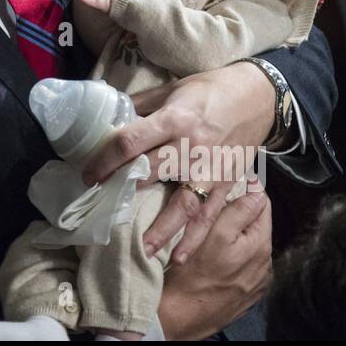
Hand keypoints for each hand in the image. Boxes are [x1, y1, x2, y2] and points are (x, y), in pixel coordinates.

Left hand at [81, 63, 272, 263]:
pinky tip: (181, 257)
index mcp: (174, 119)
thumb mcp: (172, 89)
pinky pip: (210, 214)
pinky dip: (196, 237)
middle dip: (126, 191)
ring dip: (164, 229)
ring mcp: (211, 168)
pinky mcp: (226, 182)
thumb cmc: (209, 90)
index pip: (132, 142)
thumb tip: (110, 117)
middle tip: (103, 209)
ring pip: (184, 203)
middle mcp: (191, 146)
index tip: (89, 175)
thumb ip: (142, 105)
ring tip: (144, 250)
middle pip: (153, 172)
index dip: (106, 160)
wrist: (257, 97)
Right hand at [158, 181, 272, 339]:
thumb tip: (258, 192)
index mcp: (260, 245)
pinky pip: (244, 265)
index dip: (245, 191)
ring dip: (236, 235)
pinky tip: (215, 258)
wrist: (181, 317)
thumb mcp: (213, 234)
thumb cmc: (192, 274)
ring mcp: (257, 281)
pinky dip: (233, 256)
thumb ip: (239, 212)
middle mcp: (265, 264)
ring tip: (212, 233)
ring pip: (249, 245)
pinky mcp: (246, 293)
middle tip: (214, 207)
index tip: (227, 184)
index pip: (262, 205)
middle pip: (256, 225)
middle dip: (239, 213)